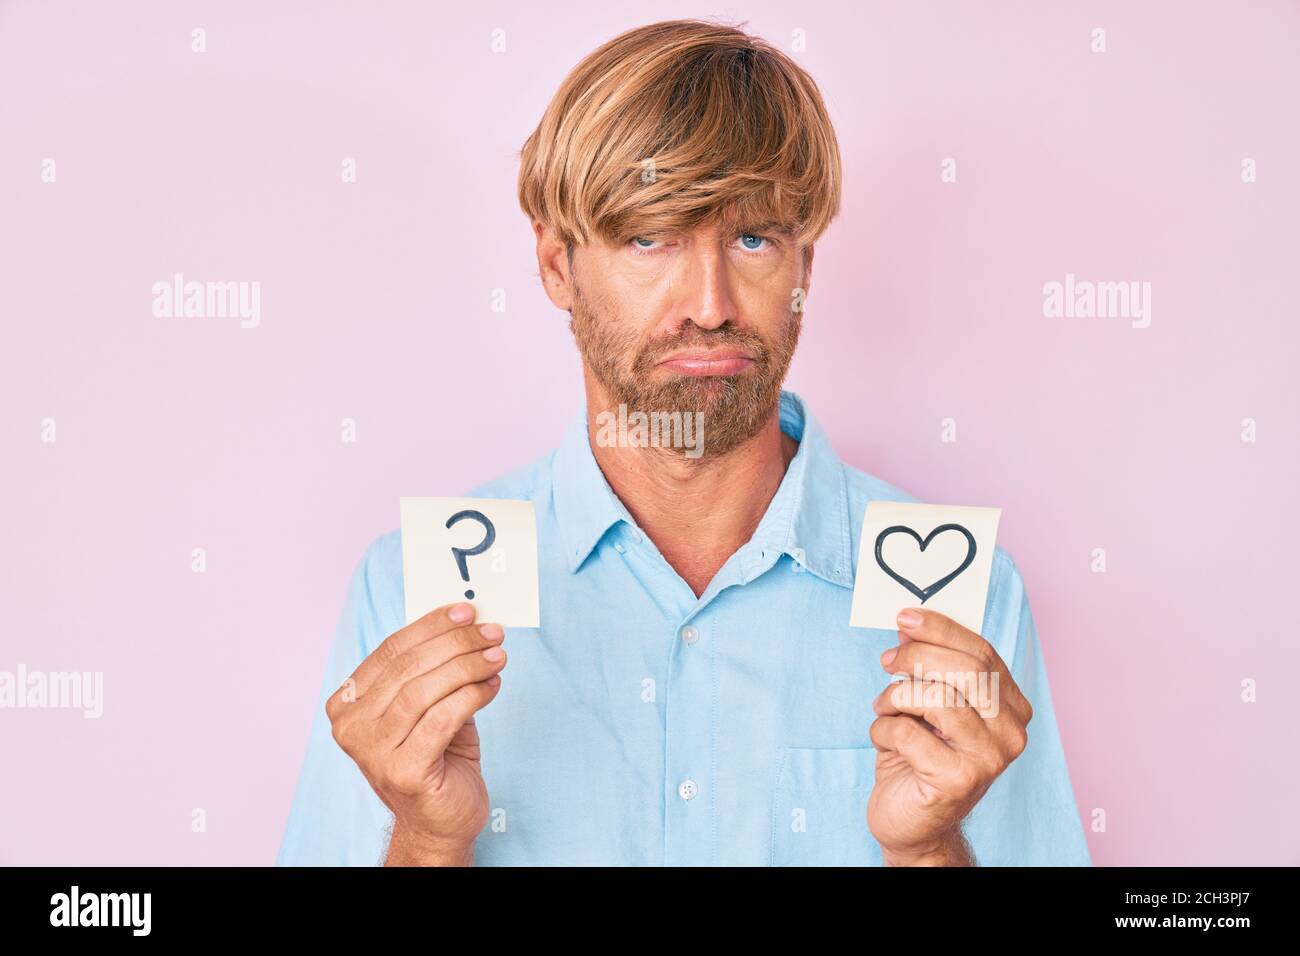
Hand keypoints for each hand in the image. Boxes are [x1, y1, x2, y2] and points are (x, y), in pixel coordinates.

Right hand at [325, 601, 506, 864]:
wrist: (440, 821)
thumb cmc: (435, 757)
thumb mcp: (428, 705)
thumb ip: (434, 669)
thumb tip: (465, 623)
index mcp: (348, 704)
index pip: (391, 650)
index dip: (431, 626)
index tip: (466, 611)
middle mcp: (352, 728)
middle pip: (408, 668)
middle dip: (456, 643)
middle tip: (492, 633)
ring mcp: (373, 752)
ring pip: (423, 690)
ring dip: (467, 667)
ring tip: (497, 658)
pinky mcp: (404, 771)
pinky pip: (442, 719)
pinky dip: (472, 696)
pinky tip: (492, 687)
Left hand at [867, 607, 1032, 865]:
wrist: (915, 823)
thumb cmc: (921, 757)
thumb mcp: (926, 703)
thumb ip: (928, 665)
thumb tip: (910, 625)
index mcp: (1012, 707)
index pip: (983, 654)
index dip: (942, 629)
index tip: (905, 617)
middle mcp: (1011, 733)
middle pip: (967, 671)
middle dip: (917, 656)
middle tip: (887, 661)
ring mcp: (990, 759)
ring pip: (936, 699)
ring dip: (896, 696)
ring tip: (884, 707)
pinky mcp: (959, 781)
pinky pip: (908, 733)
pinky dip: (884, 728)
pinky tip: (885, 740)